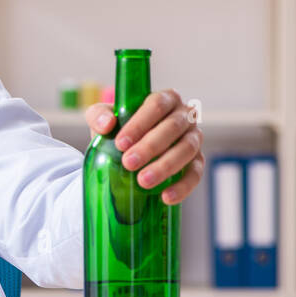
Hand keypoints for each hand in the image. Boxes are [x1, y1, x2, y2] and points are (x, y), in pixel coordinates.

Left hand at [85, 89, 203, 204]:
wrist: (127, 151)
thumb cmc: (119, 128)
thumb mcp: (103, 118)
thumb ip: (98, 115)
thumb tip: (107, 124)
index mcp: (165, 99)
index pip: (156, 105)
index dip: (140, 124)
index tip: (121, 143)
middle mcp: (184, 115)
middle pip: (172, 127)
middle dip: (150, 146)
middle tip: (128, 163)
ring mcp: (194, 138)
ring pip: (187, 149)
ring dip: (166, 166)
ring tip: (143, 181)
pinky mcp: (197, 162)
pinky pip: (196, 174)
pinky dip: (183, 186)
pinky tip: (166, 197)